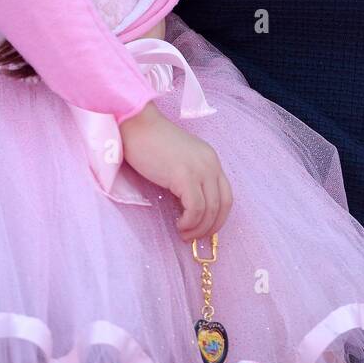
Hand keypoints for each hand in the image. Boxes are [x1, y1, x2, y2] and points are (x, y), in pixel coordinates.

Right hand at [119, 101, 232, 241]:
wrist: (136, 125)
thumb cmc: (151, 143)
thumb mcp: (180, 161)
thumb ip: (190, 179)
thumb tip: (192, 210)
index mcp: (211, 159)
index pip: (227, 196)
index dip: (218, 218)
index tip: (203, 229)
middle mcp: (210, 163)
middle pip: (222, 205)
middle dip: (210, 227)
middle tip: (192, 237)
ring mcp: (199, 169)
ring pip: (210, 210)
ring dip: (198, 228)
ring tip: (182, 232)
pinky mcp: (184, 175)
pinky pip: (195, 208)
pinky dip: (189, 222)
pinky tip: (178, 223)